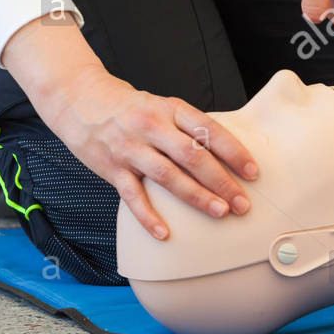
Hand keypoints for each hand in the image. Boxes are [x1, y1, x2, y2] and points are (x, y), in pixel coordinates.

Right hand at [2, 14, 257, 239]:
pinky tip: (165, 234)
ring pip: (168, 176)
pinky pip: (132, 196)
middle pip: (193, 156)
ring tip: (220, 213)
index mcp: (171, 109)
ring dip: (196, 197)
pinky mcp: (111, 168)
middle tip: (243, 203)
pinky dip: (149, 217)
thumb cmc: (132, 108)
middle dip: (222, 181)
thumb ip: (188, 127)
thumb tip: (227, 155)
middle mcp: (152, 127)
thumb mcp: (163, 106)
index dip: (234, 151)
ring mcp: (130, 148)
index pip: (209, 130)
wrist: (80, 99)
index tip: (253, 171)